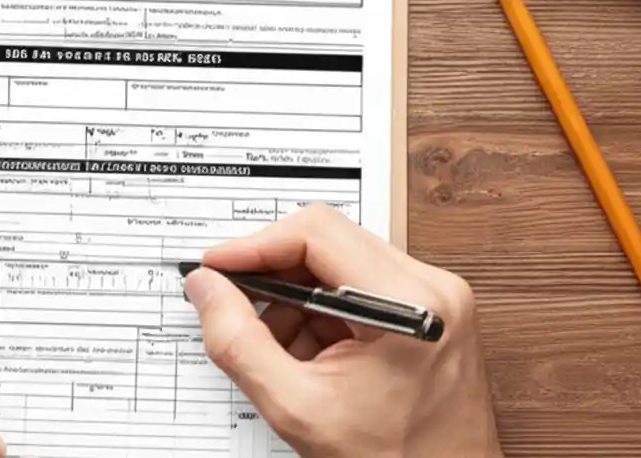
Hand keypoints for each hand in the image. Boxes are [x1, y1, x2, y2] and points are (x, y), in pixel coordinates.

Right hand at [184, 204, 501, 457]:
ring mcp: (434, 298)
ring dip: (294, 301)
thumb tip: (206, 288)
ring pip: (337, 265)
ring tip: (280, 354)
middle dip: (273, 277)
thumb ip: (239, 342)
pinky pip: (355, 289)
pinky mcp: (426, 312)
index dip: (256, 245)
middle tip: (233, 305)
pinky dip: (319, 316)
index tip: (217, 266)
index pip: (317, 233)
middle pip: (327, 242)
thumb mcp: (298, 407)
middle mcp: (432, 288)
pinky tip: (308, 359)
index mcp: (411, 302)